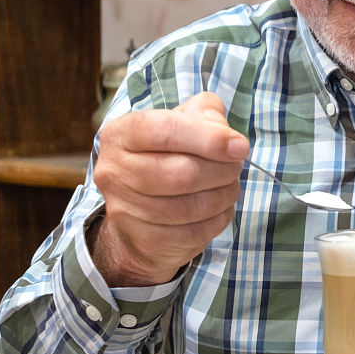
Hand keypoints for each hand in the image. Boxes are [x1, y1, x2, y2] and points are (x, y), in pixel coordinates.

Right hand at [89, 92, 248, 286]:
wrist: (142, 210)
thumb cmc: (168, 155)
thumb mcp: (184, 121)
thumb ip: (205, 113)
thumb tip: (226, 135)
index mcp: (120, 134)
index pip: (164, 130)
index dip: (209, 138)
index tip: (240, 146)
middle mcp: (114, 171)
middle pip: (181, 172)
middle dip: (222, 170)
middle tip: (236, 166)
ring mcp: (124, 210)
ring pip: (191, 206)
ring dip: (224, 195)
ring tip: (229, 186)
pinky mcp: (142, 240)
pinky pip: (195, 232)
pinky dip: (218, 219)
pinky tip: (220, 208)